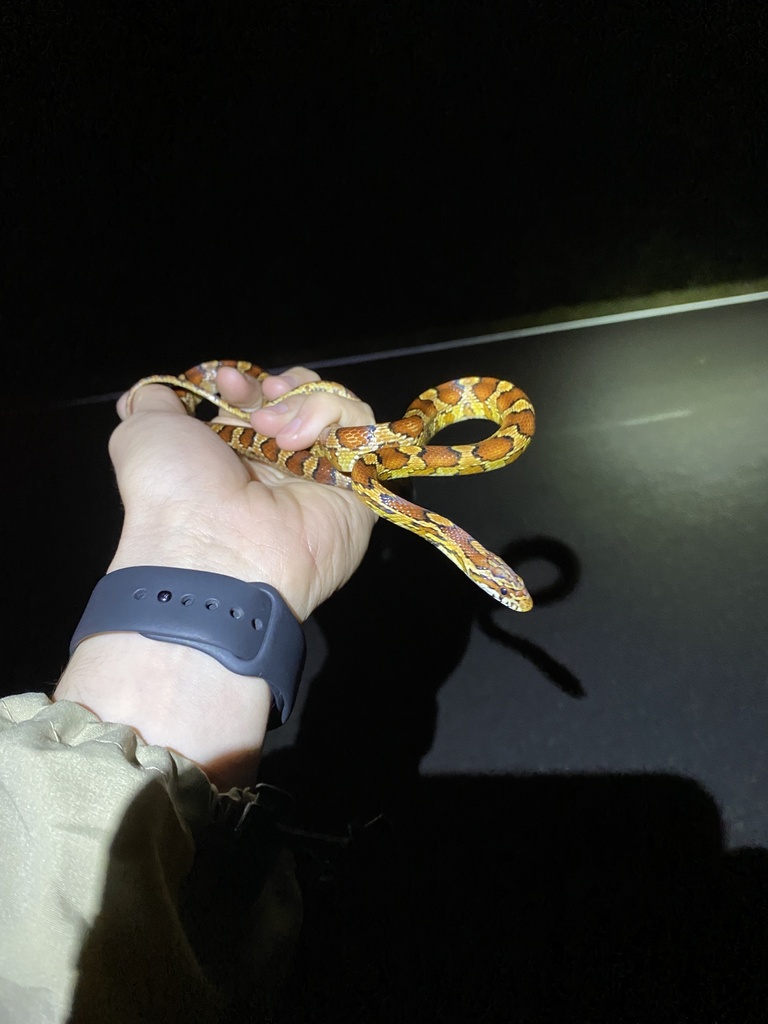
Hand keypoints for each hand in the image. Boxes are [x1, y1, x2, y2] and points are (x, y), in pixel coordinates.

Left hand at [55, 364, 375, 784]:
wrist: (213, 549)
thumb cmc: (174, 491)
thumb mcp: (142, 435)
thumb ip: (152, 404)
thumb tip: (149, 393)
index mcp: (235, 457)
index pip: (260, 404)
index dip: (248, 385)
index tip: (229, 382)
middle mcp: (282, 467)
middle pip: (304, 401)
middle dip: (283, 388)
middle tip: (261, 401)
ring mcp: (322, 477)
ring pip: (337, 409)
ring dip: (304, 403)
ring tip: (274, 429)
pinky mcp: (358, 486)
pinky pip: (362, 431)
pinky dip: (331, 418)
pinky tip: (298, 440)